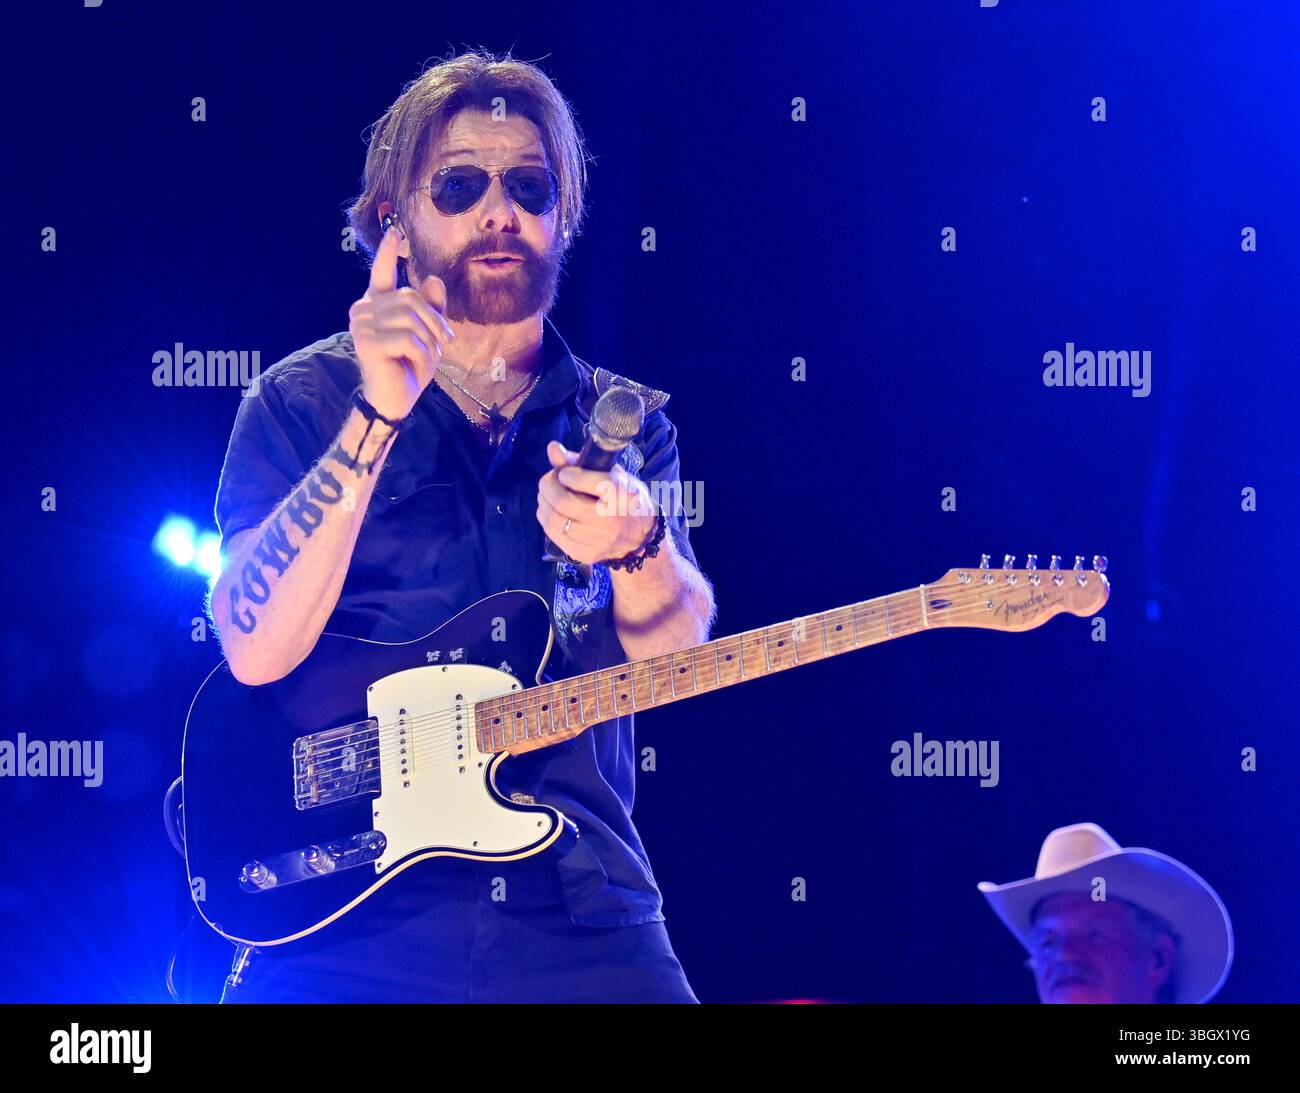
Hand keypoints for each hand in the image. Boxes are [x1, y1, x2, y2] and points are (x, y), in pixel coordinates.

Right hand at [348, 225, 454, 419]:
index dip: (387, 252)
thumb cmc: (409, 366)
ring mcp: (361, 325)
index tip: (394, 231)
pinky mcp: (366, 342)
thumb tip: (433, 279)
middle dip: (434, 321)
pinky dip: (420, 353)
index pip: (381, 273)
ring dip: (429, 340)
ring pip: (411, 317)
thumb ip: (432, 308)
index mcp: (377, 304)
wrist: (395, 399)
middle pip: (410, 297)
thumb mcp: (428, 335)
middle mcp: (363, 309)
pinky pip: (407, 338)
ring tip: (428, 356)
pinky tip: (414, 363)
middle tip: (445, 342)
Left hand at [537, 440, 656, 565]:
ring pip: (555, 520)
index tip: (565, 472)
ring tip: (548, 495)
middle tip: (548, 481)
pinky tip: (551, 512)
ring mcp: (599, 541)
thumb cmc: (625, 498)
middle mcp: (612, 520)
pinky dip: (546, 519)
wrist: (639, 537)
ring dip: (544, 503)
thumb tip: (552, 448)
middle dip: (548, 487)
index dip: (568, 474)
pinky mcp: (587, 554)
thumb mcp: (612, 474)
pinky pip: (554, 535)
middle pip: (564, 503)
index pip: (588, 482)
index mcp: (624, 495)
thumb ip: (581, 461)